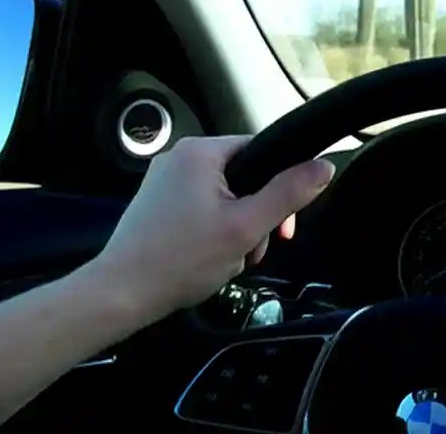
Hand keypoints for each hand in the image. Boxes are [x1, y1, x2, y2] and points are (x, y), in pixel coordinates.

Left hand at [88, 136, 334, 321]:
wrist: (121, 294)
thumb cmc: (183, 259)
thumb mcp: (246, 227)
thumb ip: (288, 194)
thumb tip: (325, 166)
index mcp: (201, 151)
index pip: (261, 151)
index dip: (281, 186)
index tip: (284, 226)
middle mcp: (180, 156)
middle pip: (243, 176)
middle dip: (256, 215)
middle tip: (254, 250)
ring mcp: (163, 180)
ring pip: (223, 197)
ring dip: (237, 227)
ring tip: (229, 260)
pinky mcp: (154, 203)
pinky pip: (200, 207)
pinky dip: (213, 230)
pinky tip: (209, 258)